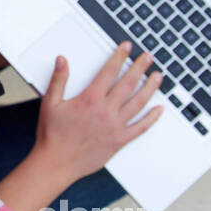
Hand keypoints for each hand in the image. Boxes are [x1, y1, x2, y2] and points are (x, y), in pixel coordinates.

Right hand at [35, 41, 163, 185]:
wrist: (56, 163)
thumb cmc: (52, 135)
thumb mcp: (50, 103)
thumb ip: (58, 80)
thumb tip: (62, 61)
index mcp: (90, 99)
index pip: (109, 72)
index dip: (119, 57)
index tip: (126, 47)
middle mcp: (106, 111)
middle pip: (128, 84)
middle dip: (139, 67)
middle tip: (148, 57)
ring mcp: (115, 126)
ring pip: (138, 103)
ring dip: (150, 88)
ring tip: (157, 76)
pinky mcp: (119, 141)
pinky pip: (140, 128)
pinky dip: (152, 118)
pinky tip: (159, 110)